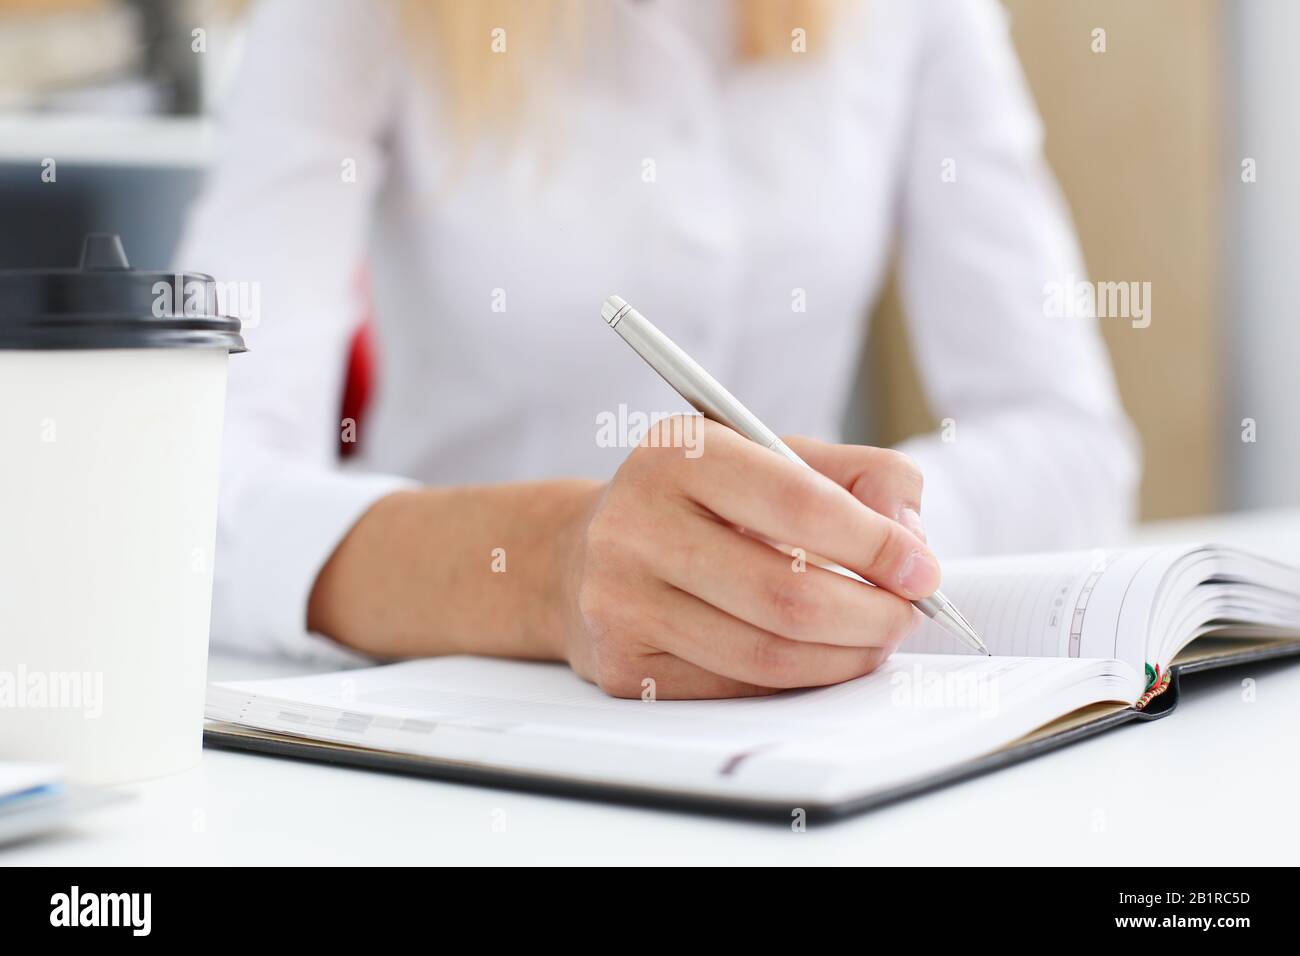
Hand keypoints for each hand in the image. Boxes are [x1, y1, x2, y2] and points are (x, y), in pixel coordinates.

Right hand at [556, 417, 938, 698]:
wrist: (581, 556)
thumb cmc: (698, 501)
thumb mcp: (772, 456)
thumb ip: (860, 475)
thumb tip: (910, 538)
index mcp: (676, 454)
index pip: (797, 502)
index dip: (874, 543)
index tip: (922, 570)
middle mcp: (634, 524)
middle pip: (786, 595)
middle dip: (872, 615)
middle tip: (908, 615)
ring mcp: (619, 600)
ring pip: (765, 654)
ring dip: (844, 657)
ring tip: (874, 637)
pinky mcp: (623, 665)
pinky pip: (736, 688)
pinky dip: (796, 680)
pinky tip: (817, 657)